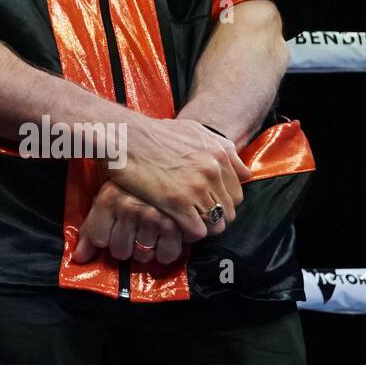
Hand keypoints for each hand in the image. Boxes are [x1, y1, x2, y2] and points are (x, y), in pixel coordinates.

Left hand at [73, 180, 185, 266]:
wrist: (168, 165)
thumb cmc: (134, 184)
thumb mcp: (107, 197)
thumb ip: (91, 228)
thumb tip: (79, 257)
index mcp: (110, 198)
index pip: (98, 239)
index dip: (104, 239)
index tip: (111, 232)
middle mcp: (129, 208)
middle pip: (120, 251)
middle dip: (125, 245)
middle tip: (133, 230)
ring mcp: (153, 217)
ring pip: (142, 256)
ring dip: (145, 249)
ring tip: (149, 232)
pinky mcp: (176, 225)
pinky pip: (166, 255)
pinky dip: (166, 251)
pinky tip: (164, 237)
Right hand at [109, 116, 250, 240]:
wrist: (124, 135)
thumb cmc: (154, 132)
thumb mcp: (195, 130)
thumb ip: (222, 148)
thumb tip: (241, 170)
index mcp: (220, 153)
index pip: (237, 193)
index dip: (222, 202)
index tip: (206, 204)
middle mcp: (212, 170)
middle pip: (229, 211)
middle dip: (213, 216)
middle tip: (195, 215)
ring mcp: (196, 187)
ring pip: (216, 224)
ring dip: (202, 227)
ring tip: (186, 223)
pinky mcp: (177, 201)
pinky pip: (198, 231)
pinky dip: (189, 234)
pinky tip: (176, 226)